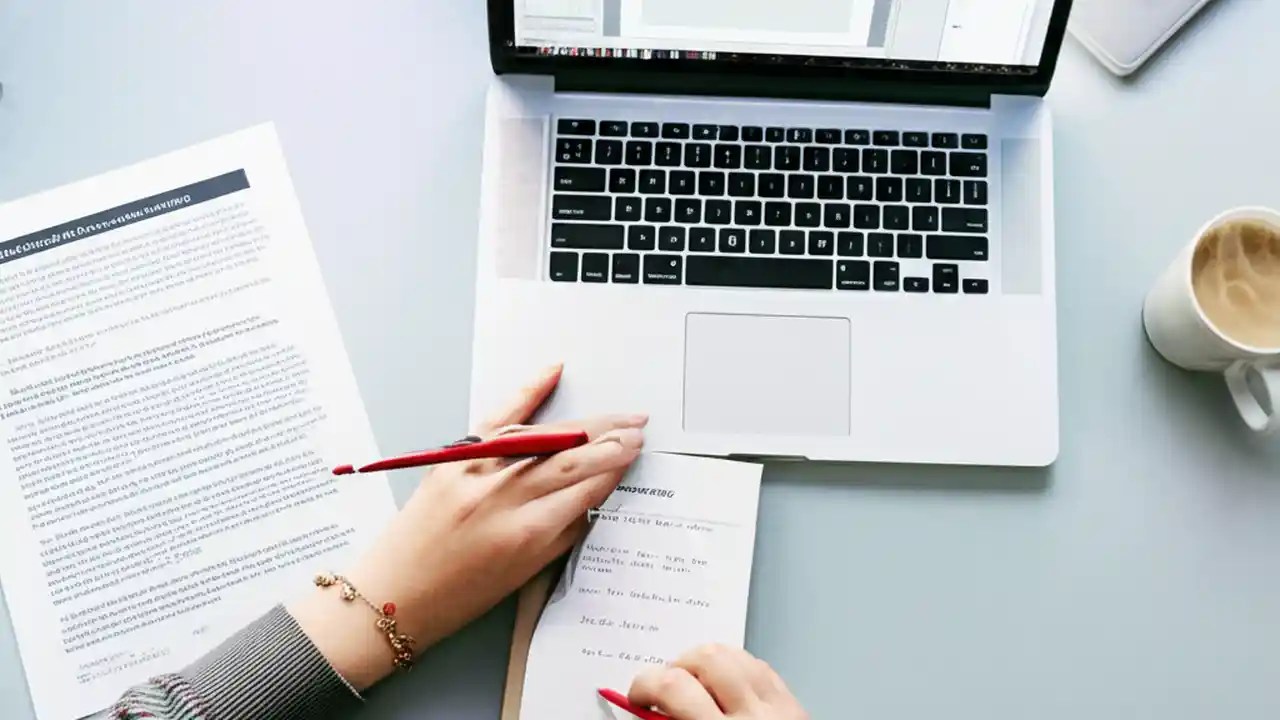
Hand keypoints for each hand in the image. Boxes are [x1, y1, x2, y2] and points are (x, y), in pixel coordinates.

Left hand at [290, 364, 645, 688]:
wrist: (391, 596)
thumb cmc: (457, 597)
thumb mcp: (522, 575)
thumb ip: (560, 534)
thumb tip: (591, 498)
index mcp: (525, 534)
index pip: (584, 489)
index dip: (615, 467)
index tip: (636, 451)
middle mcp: (502, 498)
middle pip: (571, 459)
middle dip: (610, 440)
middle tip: (638, 427)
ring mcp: (475, 473)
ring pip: (543, 437)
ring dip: (584, 424)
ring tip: (614, 417)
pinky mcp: (452, 458)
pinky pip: (496, 419)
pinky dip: (525, 393)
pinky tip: (551, 374)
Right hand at [628, 645, 807, 719]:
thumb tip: (649, 715)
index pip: (674, 688)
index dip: (645, 685)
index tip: (638, 697)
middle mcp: (754, 718)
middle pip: (707, 658)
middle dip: (678, 666)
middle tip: (667, 690)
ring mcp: (780, 707)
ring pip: (735, 654)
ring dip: (707, 663)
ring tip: (695, 684)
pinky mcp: (795, 705)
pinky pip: (760, 667)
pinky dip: (736, 669)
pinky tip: (725, 688)